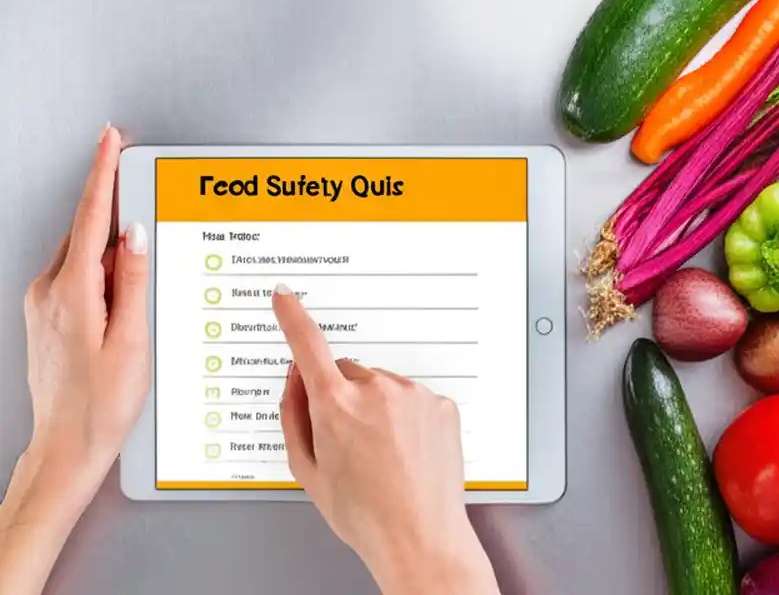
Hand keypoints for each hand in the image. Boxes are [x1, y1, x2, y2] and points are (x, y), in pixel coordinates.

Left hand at [1, 125, 149, 594]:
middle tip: (150, 213)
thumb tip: (136, 236)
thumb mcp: (133, 339)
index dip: (102, 174)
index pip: (90, 218)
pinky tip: (126, 301)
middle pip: (88, 234)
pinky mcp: (48, 317)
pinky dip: (105, 276)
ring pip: (85, 257)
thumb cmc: (102, 404)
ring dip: (114, 255)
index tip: (110, 141)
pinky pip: (79, 278)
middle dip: (119, 219)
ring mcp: (44, 304)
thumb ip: (135, 281)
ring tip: (142, 287)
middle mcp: (49, 292)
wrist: (66, 445)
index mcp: (71, 292)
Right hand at [272, 286, 497, 594]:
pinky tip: (407, 452)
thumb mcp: (307, 469)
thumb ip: (293, 415)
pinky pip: (414, 400)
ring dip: (378, 409)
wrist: (418, 535)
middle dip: (342, 397)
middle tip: (349, 443)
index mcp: (336, 405)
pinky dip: (408, 418)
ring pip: (383, 387)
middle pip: (347, 374)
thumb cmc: (362, 512)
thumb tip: (296, 378)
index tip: (285, 296)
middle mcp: (377, 390)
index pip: (308, 347)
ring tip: (383, 456)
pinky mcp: (441, 404)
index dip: (293, 318)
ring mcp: (413, 395)